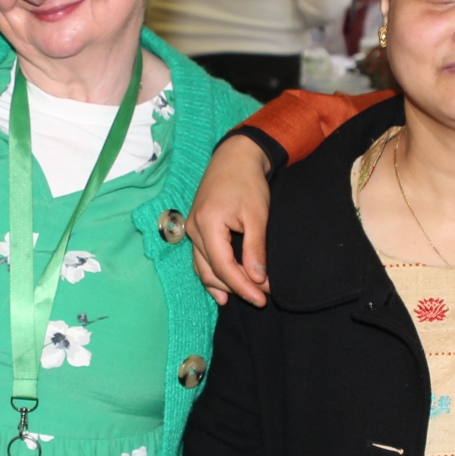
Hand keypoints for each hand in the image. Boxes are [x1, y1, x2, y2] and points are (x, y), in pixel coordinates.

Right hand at [188, 133, 272, 306]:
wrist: (235, 156)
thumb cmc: (247, 181)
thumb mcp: (257, 215)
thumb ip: (255, 249)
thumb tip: (258, 279)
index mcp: (207, 224)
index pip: (223, 267)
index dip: (243, 287)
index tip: (262, 298)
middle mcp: (194, 229)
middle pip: (211, 271)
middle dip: (236, 288)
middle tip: (261, 299)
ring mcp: (192, 229)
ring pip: (203, 268)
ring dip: (222, 285)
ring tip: (242, 298)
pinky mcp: (196, 228)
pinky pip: (200, 258)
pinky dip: (212, 274)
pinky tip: (222, 289)